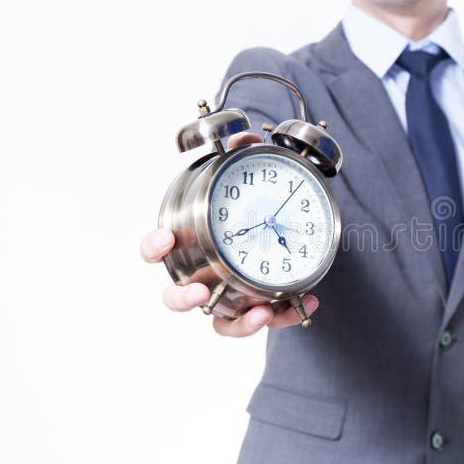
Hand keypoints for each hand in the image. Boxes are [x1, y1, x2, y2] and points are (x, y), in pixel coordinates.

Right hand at [139, 132, 320, 336]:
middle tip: (199, 291)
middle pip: (177, 297)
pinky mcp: (255, 307)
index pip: (156, 249)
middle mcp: (200, 274)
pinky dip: (286, 316)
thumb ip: (242, 158)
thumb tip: (243, 139)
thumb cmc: (247, 206)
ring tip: (259, 313)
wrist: (276, 225)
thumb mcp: (245, 177)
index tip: (166, 239)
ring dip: (237, 324)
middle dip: (183, 297)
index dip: (154, 246)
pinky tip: (309, 303)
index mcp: (188, 244)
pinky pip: (265, 319)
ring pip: (219, 322)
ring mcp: (226, 296)